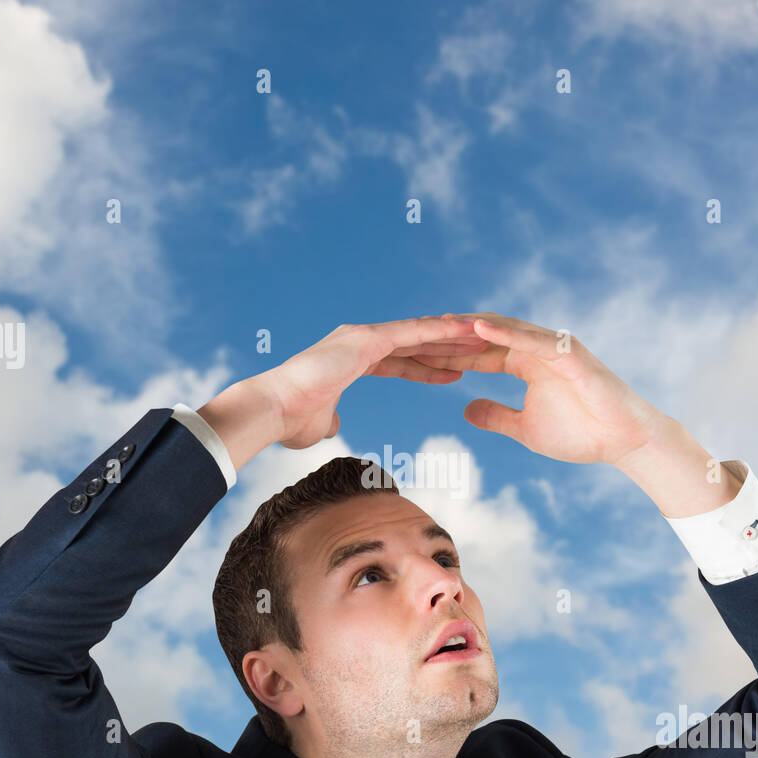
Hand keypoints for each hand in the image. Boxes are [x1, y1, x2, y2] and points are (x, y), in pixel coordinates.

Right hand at [201, 317, 487, 459]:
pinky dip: (439, 331)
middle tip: (480, 349)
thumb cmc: (289, 421)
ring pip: (418, 334)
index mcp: (351, 361)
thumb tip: (333, 426)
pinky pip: (412, 333)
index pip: (400, 362)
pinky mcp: (366, 339)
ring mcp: (362, 337)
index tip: (455, 373)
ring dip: (451, 335)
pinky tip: (464, 331)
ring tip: (483, 336)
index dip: (428, 367)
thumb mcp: (317, 425)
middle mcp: (358, 343)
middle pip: (415, 344)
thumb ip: (330, 421)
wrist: (273, 410)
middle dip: (447, 347)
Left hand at [413, 312, 667, 465]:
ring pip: (503, 329)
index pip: (477, 353)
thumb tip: (466, 410)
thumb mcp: (525, 429)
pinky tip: (476, 327)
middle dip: (449, 333)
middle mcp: (535, 347)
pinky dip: (503, 331)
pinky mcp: (567, 352)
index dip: (446, 353)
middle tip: (411, 330)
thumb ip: (497, 416)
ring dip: (469, 325)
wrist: (623, 441)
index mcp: (524, 362)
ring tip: (435, 322)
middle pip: (484, 334)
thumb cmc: (582, 434)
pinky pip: (529, 338)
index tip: (412, 353)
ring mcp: (551, 346)